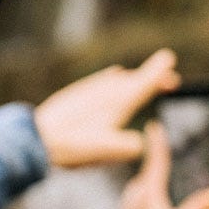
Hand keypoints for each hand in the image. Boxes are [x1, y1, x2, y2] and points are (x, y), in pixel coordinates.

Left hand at [34, 48, 181, 167]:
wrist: (38, 136)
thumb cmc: (75, 145)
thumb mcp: (109, 151)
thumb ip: (131, 147)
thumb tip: (141, 144)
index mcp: (120, 99)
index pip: (146, 80)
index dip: (159, 70)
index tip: (169, 58)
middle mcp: (108, 88)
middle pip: (136, 78)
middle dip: (153, 78)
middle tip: (169, 82)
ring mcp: (93, 87)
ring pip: (120, 79)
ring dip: (135, 80)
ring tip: (145, 84)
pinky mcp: (80, 92)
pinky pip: (105, 81)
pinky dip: (117, 81)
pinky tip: (114, 80)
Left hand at [120, 123, 208, 208]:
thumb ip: (200, 207)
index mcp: (148, 192)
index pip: (155, 160)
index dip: (157, 142)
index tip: (155, 126)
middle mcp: (134, 196)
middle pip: (147, 175)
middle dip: (156, 168)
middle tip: (166, 159)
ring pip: (141, 189)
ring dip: (151, 186)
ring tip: (165, 186)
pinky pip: (138, 202)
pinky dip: (147, 200)